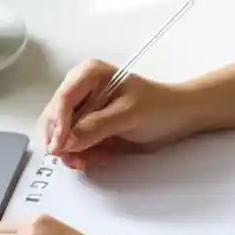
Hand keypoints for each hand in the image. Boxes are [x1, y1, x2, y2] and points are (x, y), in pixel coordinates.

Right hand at [40, 59, 198, 169]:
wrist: (179, 118)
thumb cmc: (159, 106)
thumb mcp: (128, 115)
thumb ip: (96, 127)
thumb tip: (67, 140)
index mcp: (89, 74)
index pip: (63, 100)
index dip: (58, 125)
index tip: (59, 146)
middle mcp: (81, 90)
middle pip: (55, 119)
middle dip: (64, 141)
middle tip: (76, 160)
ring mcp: (84, 109)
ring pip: (62, 135)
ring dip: (74, 152)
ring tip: (93, 159)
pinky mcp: (89, 127)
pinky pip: (75, 145)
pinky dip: (85, 155)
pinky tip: (102, 156)